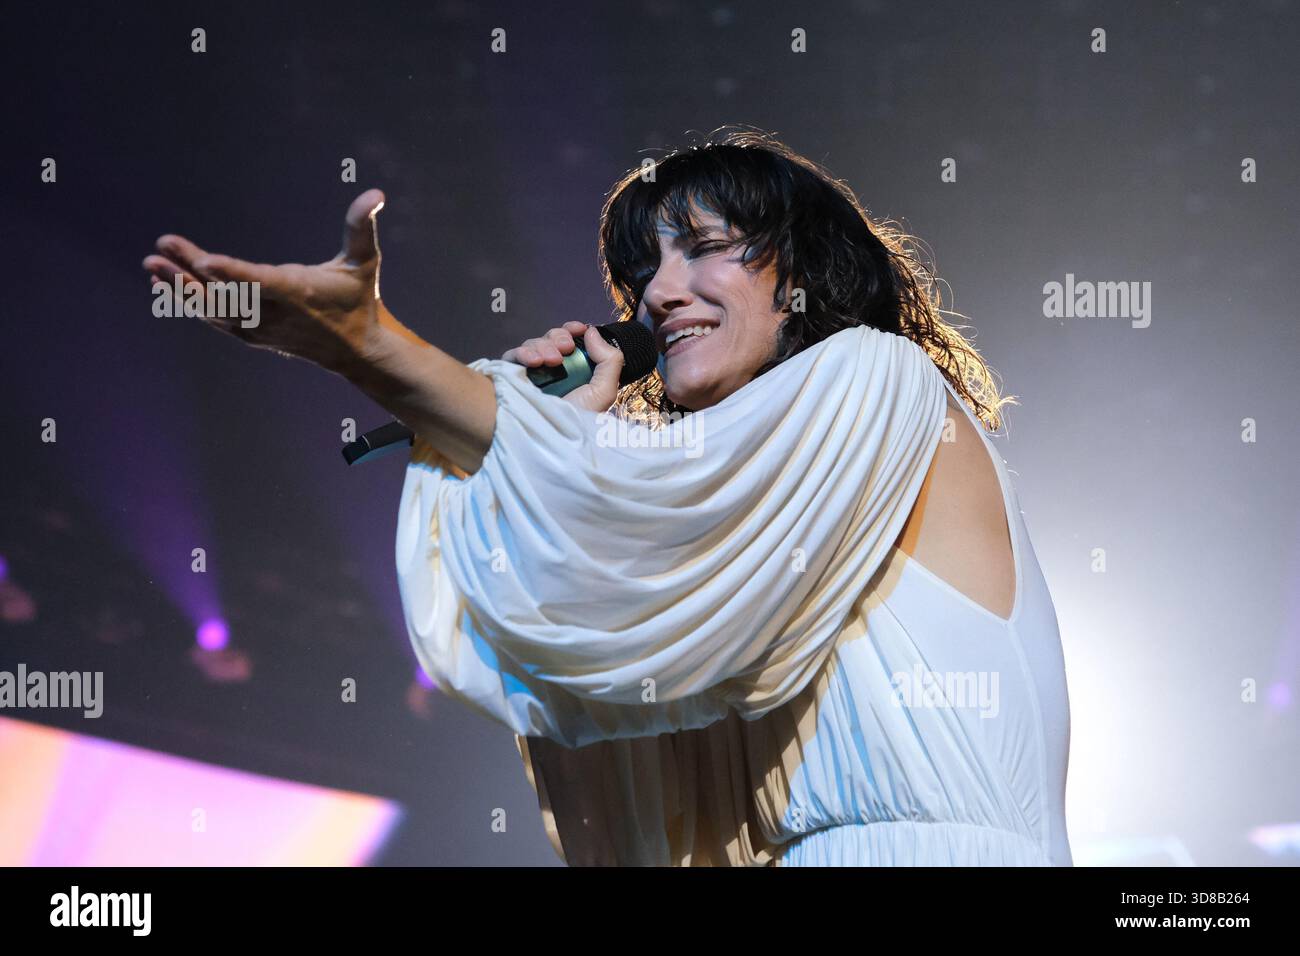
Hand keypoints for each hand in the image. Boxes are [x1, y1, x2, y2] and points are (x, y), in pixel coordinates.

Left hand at [142, 189, 389, 374]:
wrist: (355, 352)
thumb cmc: (360, 299)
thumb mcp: (365, 261)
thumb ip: (362, 226)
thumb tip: (375, 192)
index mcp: (299, 293)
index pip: (261, 282)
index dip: (233, 272)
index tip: (205, 262)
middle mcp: (274, 313)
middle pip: (225, 295)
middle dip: (189, 274)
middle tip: (157, 252)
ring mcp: (259, 327)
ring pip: (213, 309)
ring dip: (180, 287)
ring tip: (151, 265)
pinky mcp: (250, 334)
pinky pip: (214, 318)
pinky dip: (189, 303)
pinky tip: (163, 284)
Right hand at [502, 321, 624, 412]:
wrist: (552, 439)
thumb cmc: (579, 419)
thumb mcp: (604, 391)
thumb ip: (609, 360)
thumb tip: (592, 332)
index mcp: (573, 370)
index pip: (569, 340)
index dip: (572, 330)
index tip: (578, 329)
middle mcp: (551, 369)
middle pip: (551, 338)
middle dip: (559, 338)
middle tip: (565, 349)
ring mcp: (531, 373)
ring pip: (534, 344)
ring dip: (544, 346)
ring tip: (550, 361)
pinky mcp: (512, 377)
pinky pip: (513, 355)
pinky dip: (524, 353)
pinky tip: (534, 362)